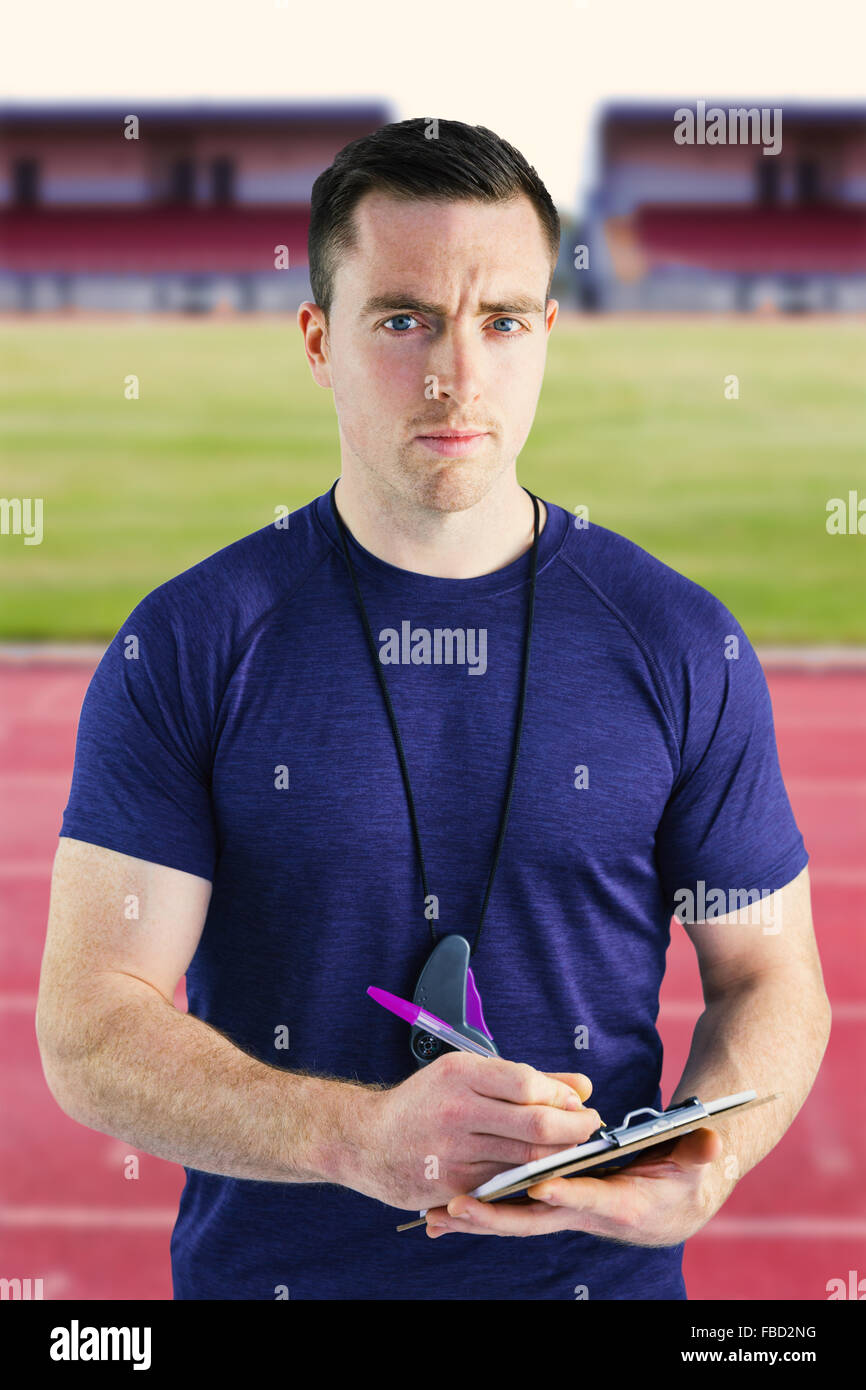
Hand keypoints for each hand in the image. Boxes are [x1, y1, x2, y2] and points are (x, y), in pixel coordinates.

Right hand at [349, 1053, 601, 1210]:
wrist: (367, 1140)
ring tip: (572, 1148)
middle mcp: (456, 1111)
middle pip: (534, 1124)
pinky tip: (541, 1171)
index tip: (579, 1101)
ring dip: (559, 1156)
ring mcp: (452, 1152)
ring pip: (525, 1159)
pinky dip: (530, 1178)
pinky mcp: (451, 1186)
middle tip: (591, 1126)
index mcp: (460, 1075)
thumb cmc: (427, 1102)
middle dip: (574, 1128)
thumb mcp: (468, 1075)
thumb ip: (527, 1079)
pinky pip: (505, 1183)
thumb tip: (583, 1086)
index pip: (527, 1082)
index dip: (561, 1095)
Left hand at [424, 1125, 724, 1243]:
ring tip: (436, 1215)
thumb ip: (698, 1149)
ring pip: (516, 1220)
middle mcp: (588, 1214)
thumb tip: (712, 1141)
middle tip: (460, 1208)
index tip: (539, 1185)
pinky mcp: (551, 1207)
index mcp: (623, 1204)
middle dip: (499, 1216)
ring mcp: (565, 1213)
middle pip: (538, 1219)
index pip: (592, 1199)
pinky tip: (444, 1215)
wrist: (675, 1205)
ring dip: (478, 1219)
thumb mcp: (695, 1158)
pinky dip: (481, 1215)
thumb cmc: (683, 1175)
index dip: (567, 1195)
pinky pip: (511, 1213)